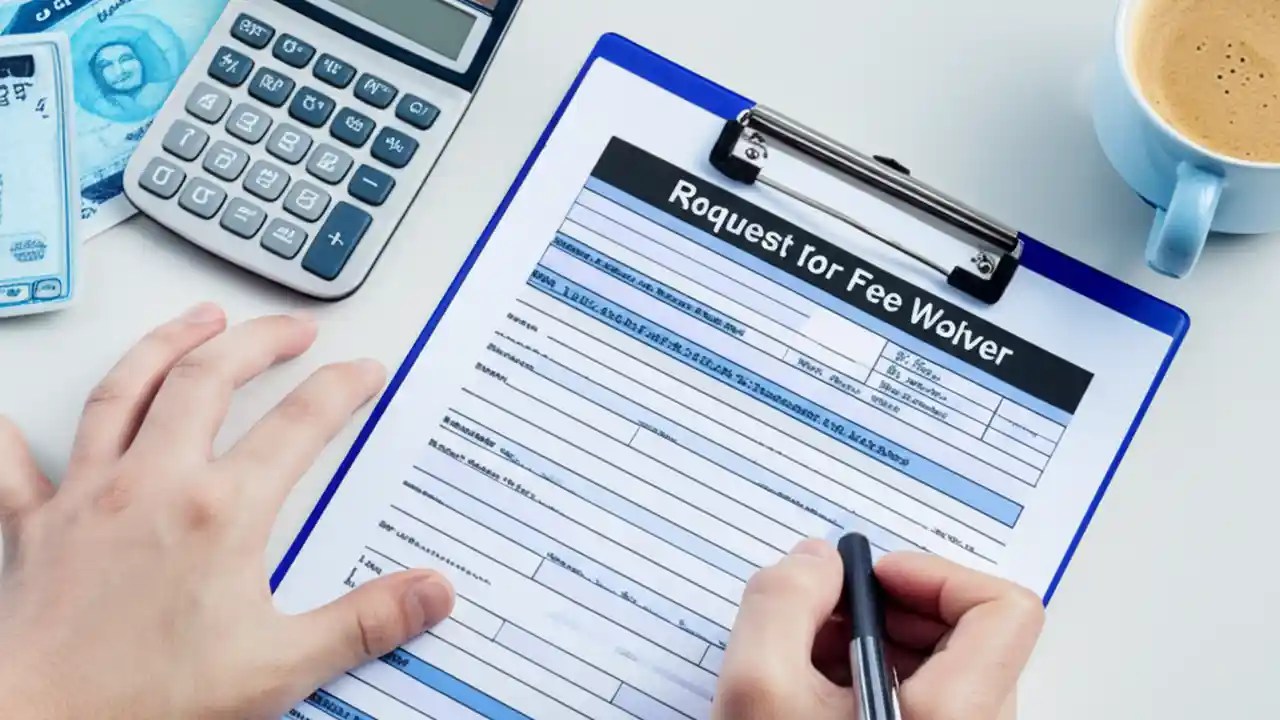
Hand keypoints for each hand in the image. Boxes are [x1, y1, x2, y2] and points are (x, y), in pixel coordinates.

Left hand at [0, 304, 455, 719]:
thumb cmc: (147, 703)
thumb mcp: (280, 667)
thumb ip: (365, 623)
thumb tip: (429, 592)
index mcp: (221, 512)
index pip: (299, 424)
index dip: (341, 388)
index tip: (361, 372)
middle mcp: (153, 485)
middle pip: (209, 378)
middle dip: (258, 340)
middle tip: (290, 329)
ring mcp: (89, 496)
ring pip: (125, 390)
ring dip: (167, 344)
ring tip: (197, 319)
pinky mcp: (34, 524)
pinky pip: (15, 463)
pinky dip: (15, 433)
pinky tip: (18, 415)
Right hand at [713, 540, 1043, 719]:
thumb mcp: (756, 690)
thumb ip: (782, 602)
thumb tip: (816, 561)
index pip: (1004, 611)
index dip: (935, 576)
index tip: (871, 582)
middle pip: (970, 636)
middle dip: (891, 609)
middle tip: (825, 613)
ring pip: (943, 673)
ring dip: (875, 646)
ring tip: (808, 658)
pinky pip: (922, 706)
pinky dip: (871, 682)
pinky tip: (813, 696)